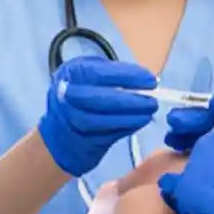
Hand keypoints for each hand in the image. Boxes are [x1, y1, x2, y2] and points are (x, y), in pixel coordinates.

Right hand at [39, 56, 157, 176]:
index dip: (127, 76)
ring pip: (103, 120)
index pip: (100, 73)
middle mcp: (66, 96)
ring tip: (148, 112)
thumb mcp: (90, 76)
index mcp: (71, 73)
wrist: (61, 131)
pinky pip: (106, 135)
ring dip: (131, 117)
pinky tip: (139, 122)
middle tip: (153, 100)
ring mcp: (71, 120)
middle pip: (100, 99)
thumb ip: (112, 75)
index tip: (150, 80)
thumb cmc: (82, 95)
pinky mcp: (80, 140)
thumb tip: (144, 80)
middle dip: (131, 100)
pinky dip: (126, 127)